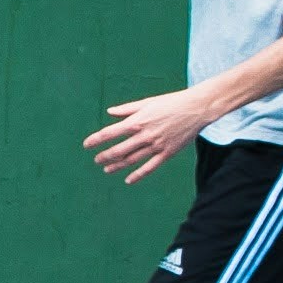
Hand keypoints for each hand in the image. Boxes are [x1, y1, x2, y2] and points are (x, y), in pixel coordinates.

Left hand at [86, 87, 228, 183]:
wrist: (196, 108)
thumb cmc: (171, 102)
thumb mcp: (147, 102)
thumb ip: (127, 109)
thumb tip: (110, 112)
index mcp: (137, 121)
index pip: (110, 133)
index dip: (96, 140)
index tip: (86, 145)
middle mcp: (144, 135)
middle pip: (118, 150)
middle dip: (104, 156)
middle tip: (96, 159)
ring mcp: (156, 146)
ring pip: (131, 160)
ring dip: (117, 166)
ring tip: (106, 169)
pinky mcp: (167, 153)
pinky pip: (149, 167)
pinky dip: (138, 175)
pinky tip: (128, 180)